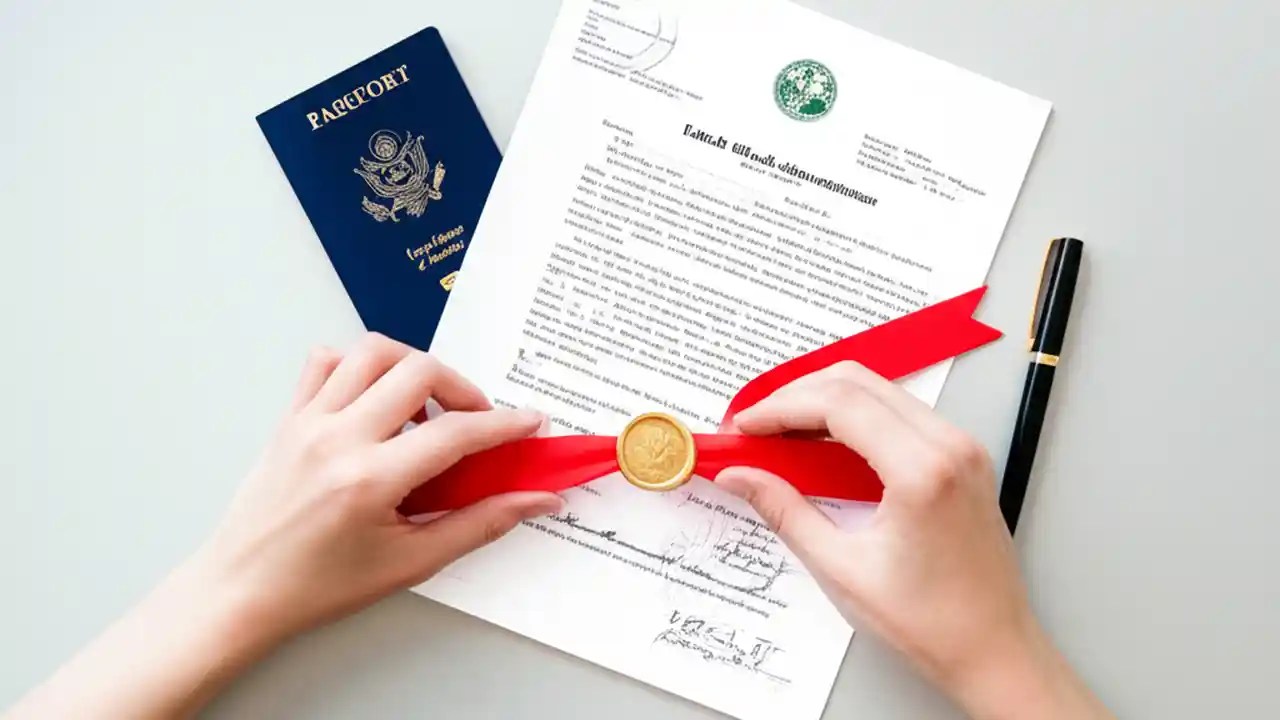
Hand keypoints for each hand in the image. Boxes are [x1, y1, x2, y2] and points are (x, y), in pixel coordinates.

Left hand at [7, 334, 561, 719]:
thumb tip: (534, 500)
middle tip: (477, 420)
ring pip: (374, 351)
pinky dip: (360, 365)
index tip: (530, 425)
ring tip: (428, 406)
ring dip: (414, 367)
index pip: (457, 432)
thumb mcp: (411, 562)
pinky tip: (377, 399)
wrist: (241, 592)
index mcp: (370, 479)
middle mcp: (338, 438)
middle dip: (463, 389)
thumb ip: (480, 523)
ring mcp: (309, 421)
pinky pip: (326, 361)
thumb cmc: (317, 587)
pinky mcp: (289, 417)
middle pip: (419, 371)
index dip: (505, 425)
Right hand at [714, 362, 1107, 719]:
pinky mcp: (965, 456)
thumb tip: (738, 476)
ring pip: (880, 390)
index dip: (779, 408)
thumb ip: (785, 511)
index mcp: (921, 471)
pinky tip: (824, 444)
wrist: (995, 651)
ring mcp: (963, 446)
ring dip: (825, 401)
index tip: (742, 429)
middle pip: (857, 382)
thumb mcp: (841, 569)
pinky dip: (856, 416)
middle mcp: (949, 444)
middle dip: (796, 395)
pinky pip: (901, 411)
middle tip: (755, 427)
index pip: (838, 404)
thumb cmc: (930, 623)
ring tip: (781, 434)